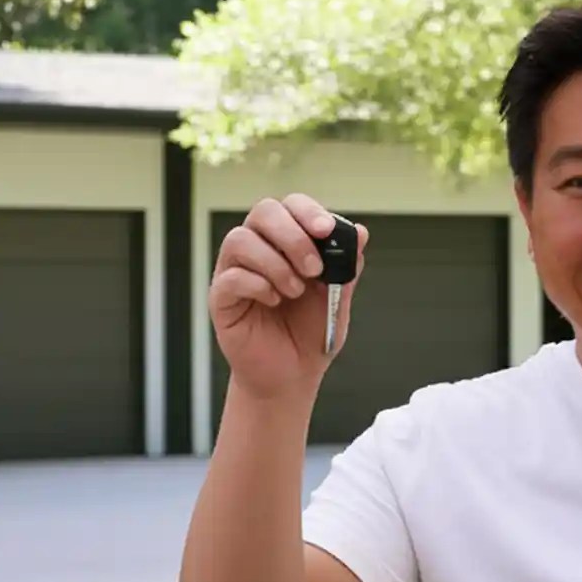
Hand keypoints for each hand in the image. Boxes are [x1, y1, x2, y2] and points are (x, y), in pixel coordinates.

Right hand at [209, 194, 368, 398]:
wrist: (292, 374)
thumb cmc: (311, 332)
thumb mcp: (338, 297)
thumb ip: (347, 265)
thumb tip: (360, 232)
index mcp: (288, 243)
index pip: (290, 206)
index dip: (308, 211)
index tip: (327, 230)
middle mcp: (259, 249)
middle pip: (263, 212)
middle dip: (293, 235)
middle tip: (314, 268)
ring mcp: (235, 271)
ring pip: (240, 239)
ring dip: (276, 263)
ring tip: (295, 291)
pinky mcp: (221, 297)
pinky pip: (230, 276)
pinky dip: (258, 285)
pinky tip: (274, 302)